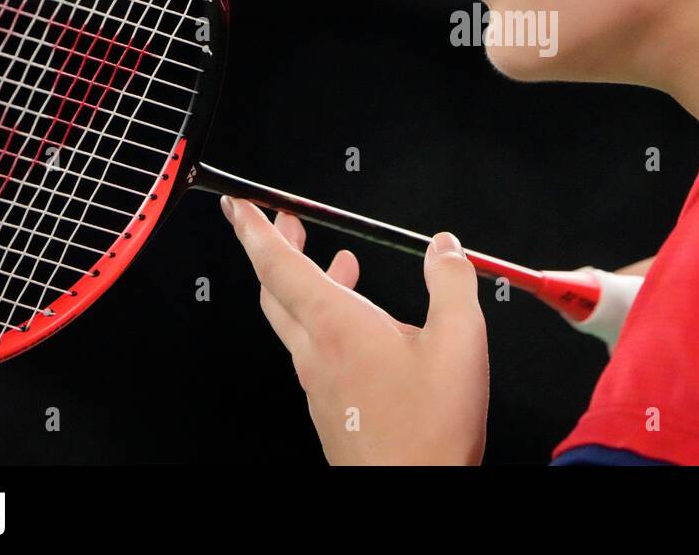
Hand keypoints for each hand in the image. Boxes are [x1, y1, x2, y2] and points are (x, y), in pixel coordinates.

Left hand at [221, 196, 488, 464]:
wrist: (414, 493)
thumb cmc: (429, 431)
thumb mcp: (460, 341)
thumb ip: (451, 284)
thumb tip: (444, 248)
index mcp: (338, 327)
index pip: (280, 267)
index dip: (254, 231)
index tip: (238, 206)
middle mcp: (318, 354)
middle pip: (277, 291)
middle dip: (276, 249)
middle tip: (285, 221)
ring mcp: (319, 384)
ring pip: (296, 322)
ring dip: (310, 284)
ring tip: (342, 264)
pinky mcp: (331, 408)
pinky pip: (316, 351)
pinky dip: (328, 320)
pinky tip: (365, 325)